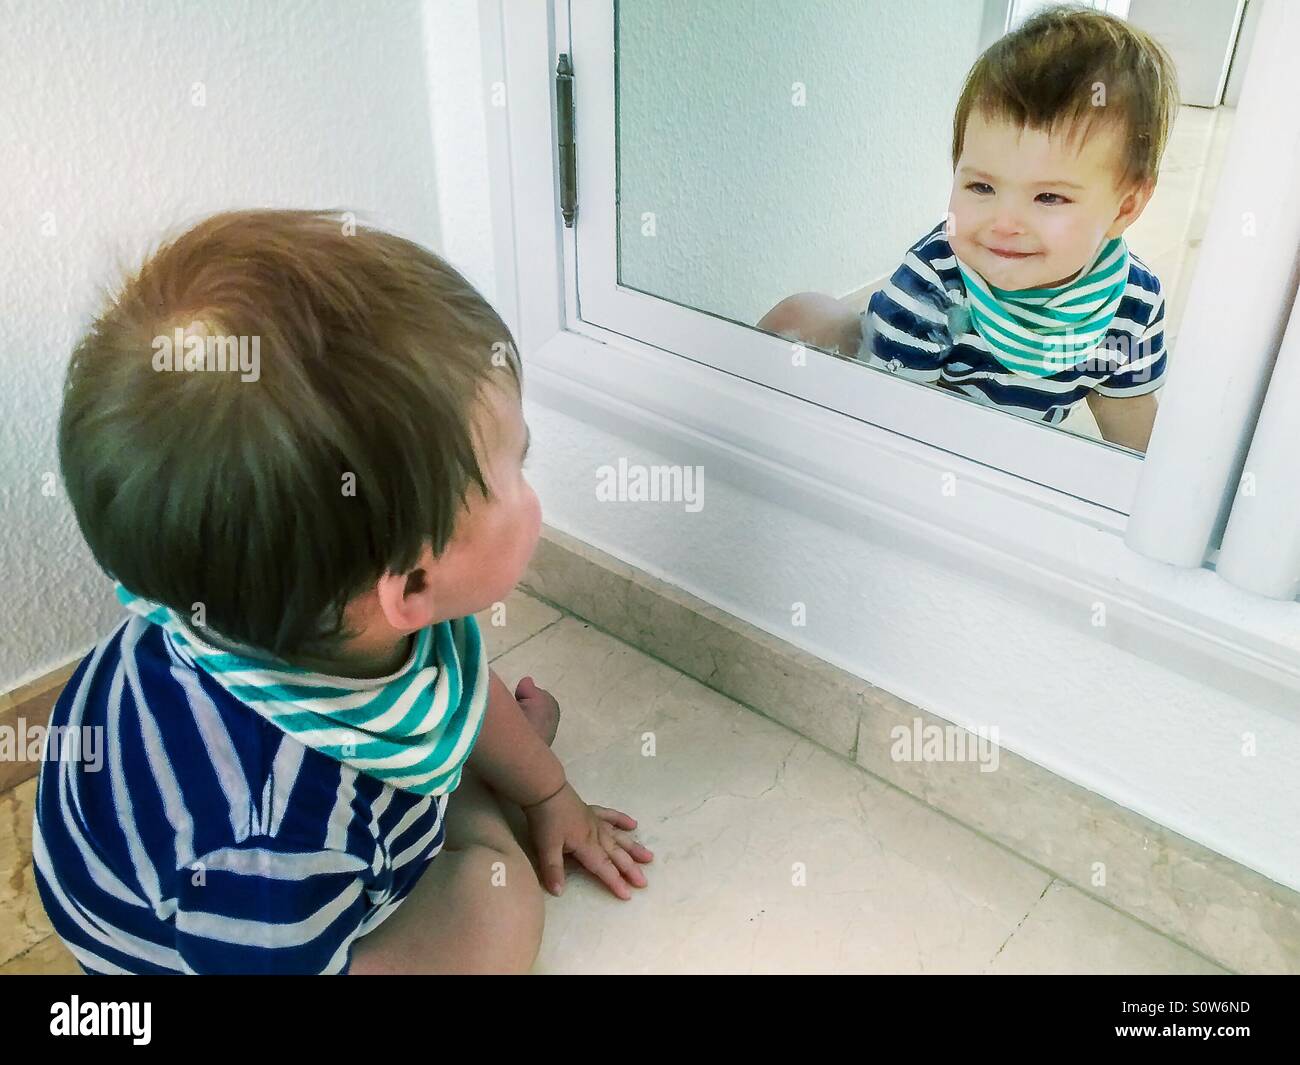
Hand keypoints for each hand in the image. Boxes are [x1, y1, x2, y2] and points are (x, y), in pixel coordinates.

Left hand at [523, 782, 653, 899]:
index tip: (628, 895)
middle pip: (616, 854)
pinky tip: (633, 824)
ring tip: (649, 857)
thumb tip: (559, 893)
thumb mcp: (545, 847)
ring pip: (619, 837)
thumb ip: (553, 870)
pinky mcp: (592, 810)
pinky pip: (611, 816)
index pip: (603, 867)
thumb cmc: (546, 820)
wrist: (546, 790)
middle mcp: (596, 835)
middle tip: (644, 882)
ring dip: (633, 848)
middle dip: (630, 869)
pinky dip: (622, 820)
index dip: (615, 882)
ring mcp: (596, 821)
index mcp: (586, 845)